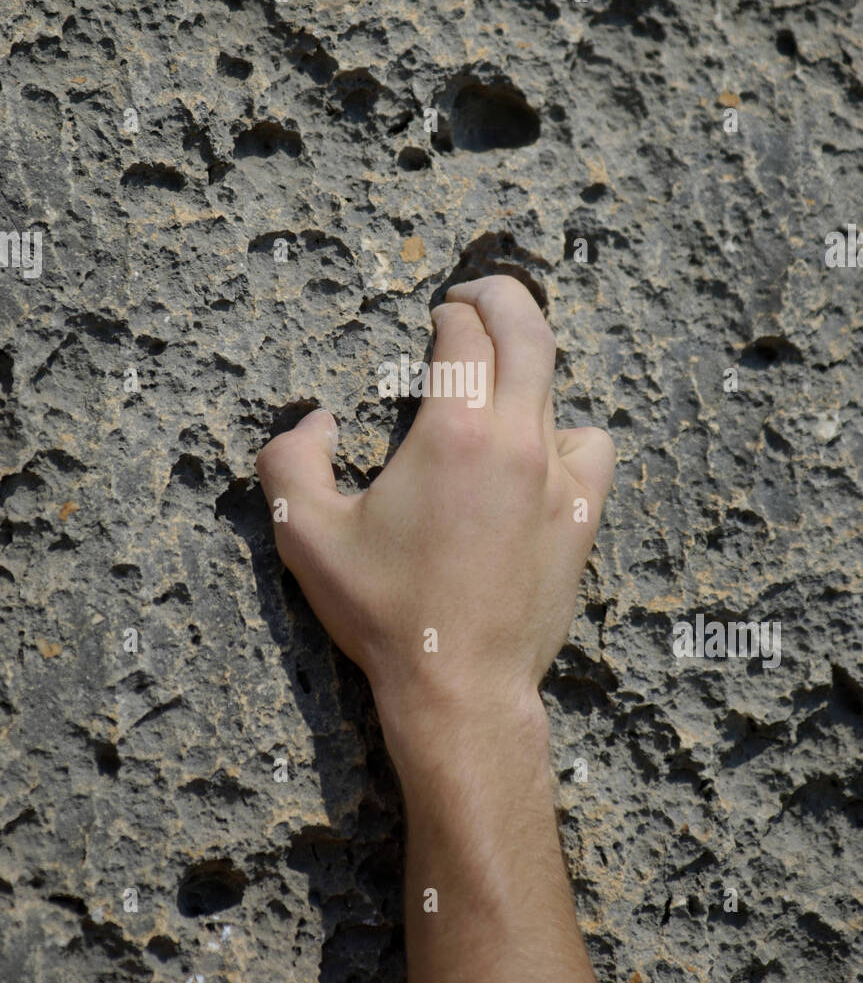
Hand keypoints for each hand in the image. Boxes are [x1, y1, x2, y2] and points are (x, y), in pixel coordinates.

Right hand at [256, 275, 614, 736]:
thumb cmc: (384, 613)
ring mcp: (558, 478)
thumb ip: (289, 461)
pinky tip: (535, 450)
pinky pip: (590, 445)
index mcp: (453, 433)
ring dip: (527, 366)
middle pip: (527, 331)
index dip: (448, 313)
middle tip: (473, 295)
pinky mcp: (581, 515)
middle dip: (498, 297)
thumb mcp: (303, 536)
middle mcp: (515, 442)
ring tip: (497, 377)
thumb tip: (318, 421)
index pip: (465, 332)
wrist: (460, 687)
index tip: (435, 317)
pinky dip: (565, 432)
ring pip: (557, 386)